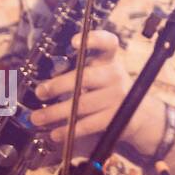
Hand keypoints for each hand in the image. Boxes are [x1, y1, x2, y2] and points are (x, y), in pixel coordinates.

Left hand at [31, 29, 164, 157]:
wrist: (137, 114)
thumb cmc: (108, 90)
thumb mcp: (100, 75)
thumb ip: (78, 73)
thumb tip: (43, 84)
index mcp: (109, 61)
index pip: (108, 43)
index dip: (94, 39)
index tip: (75, 41)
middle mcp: (115, 76)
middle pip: (86, 77)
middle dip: (59, 85)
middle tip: (40, 92)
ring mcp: (117, 97)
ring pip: (82, 104)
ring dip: (55, 112)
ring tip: (37, 118)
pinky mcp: (115, 117)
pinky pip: (87, 124)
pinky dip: (68, 130)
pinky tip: (55, 134)